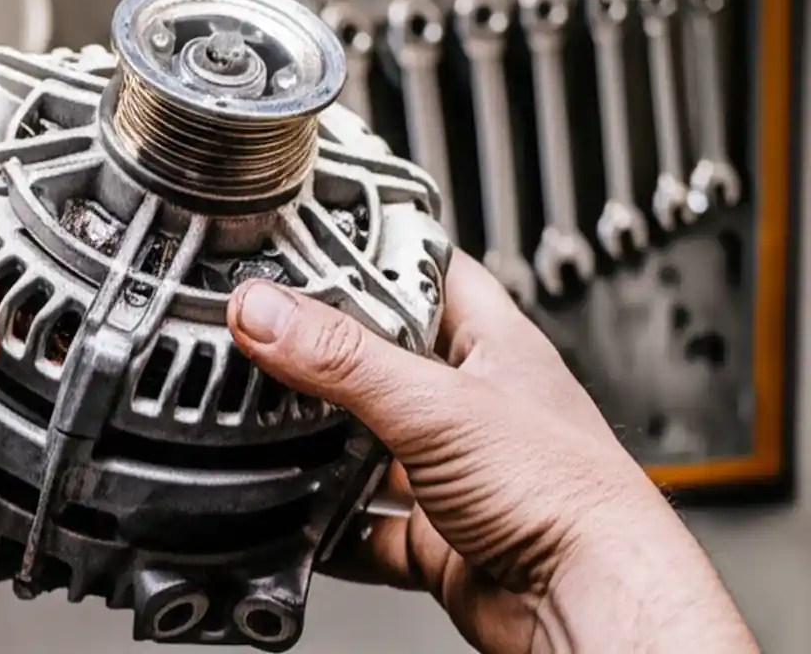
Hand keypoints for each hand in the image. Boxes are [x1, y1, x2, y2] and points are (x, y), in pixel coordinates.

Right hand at [227, 250, 755, 652]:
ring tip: (272, 429)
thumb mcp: (436, 407)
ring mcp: (452, 471)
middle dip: (326, 361)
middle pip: (382, 362)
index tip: (302, 253)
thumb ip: (343, 359)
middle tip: (267, 346)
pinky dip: (331, 527)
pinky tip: (301, 519)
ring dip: (324, 447)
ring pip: (369, 447)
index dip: (369, 256)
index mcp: (491, 345)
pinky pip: (367, 525)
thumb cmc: (568, 496)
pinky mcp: (437, 535)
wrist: (589, 604)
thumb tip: (267, 312)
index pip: (424, 272)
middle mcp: (472, 404)